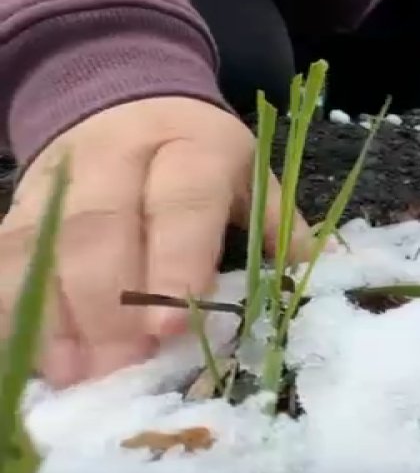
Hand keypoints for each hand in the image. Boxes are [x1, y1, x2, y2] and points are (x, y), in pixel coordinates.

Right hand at [0, 97, 310, 387]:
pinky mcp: (20, 205)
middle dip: (108, 306)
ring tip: (74, 376)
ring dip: (55, 315)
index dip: (172, 262)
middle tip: (121, 368)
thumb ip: (282, 227)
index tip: (168, 327)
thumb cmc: (201, 157)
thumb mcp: (250, 175)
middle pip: (101, 228)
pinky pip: (4, 256)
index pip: (181, 203)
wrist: (124, 96)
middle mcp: (118, 158)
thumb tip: (334, 272)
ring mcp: (61, 180)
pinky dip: (12, 307)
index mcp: (192, 148)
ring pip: (44, 245)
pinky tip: (34, 357)